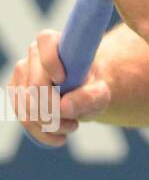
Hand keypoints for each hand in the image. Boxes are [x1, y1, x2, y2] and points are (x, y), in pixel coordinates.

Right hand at [8, 28, 110, 146]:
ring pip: (26, 107)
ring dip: (50, 125)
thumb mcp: (101, 93)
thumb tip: (64, 107)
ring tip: (72, 127)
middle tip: (76, 122)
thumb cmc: (93, 87)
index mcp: (55, 43)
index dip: (52, 62)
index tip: (63, 79)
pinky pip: (23, 118)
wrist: (85, 93)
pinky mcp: (16, 94)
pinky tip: (59, 137)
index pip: (45, 42)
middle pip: (35, 87)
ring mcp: (21, 75)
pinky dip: (42, 133)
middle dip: (55, 111)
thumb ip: (89, 97)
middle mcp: (33, 56)